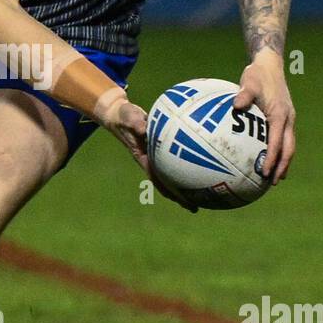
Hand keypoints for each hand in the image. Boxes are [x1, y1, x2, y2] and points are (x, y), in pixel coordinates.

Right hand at [100, 97, 198, 213]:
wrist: (120, 115)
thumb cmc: (125, 117)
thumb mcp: (128, 118)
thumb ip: (135, 123)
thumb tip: (143, 128)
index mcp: (144, 158)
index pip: (158, 179)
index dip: (169, 192)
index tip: (182, 202)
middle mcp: (151, 160)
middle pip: (166, 184)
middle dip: (179, 197)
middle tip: (195, 208)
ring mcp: (156, 156)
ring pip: (171, 174)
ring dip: (184, 185)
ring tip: (202, 195)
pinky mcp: (161, 147)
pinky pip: (175, 159)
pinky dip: (185, 165)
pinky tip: (199, 165)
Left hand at [235, 52, 295, 184]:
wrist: (270, 65)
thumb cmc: (257, 74)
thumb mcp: (249, 82)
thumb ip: (244, 94)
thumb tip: (236, 105)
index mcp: (280, 115)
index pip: (276, 142)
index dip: (271, 158)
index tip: (265, 172)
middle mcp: (287, 119)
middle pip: (288, 149)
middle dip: (282, 166)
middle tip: (273, 182)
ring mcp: (287, 119)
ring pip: (288, 145)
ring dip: (283, 162)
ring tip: (274, 178)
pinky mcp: (283, 118)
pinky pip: (283, 139)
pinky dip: (279, 152)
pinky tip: (268, 160)